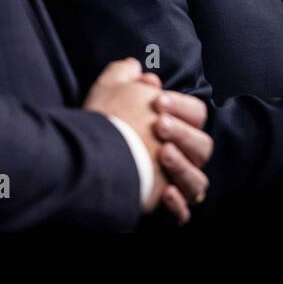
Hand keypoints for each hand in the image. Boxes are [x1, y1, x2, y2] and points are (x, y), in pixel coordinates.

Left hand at [83, 58, 212, 223]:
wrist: (80, 163)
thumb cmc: (101, 125)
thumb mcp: (108, 92)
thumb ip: (124, 74)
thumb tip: (139, 68)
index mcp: (173, 128)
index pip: (196, 114)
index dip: (182, 107)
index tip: (157, 101)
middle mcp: (178, 156)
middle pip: (202, 147)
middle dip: (183, 134)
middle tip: (158, 126)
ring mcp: (173, 184)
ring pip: (197, 182)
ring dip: (183, 167)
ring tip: (163, 154)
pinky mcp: (163, 209)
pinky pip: (183, 215)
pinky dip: (178, 205)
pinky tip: (165, 192)